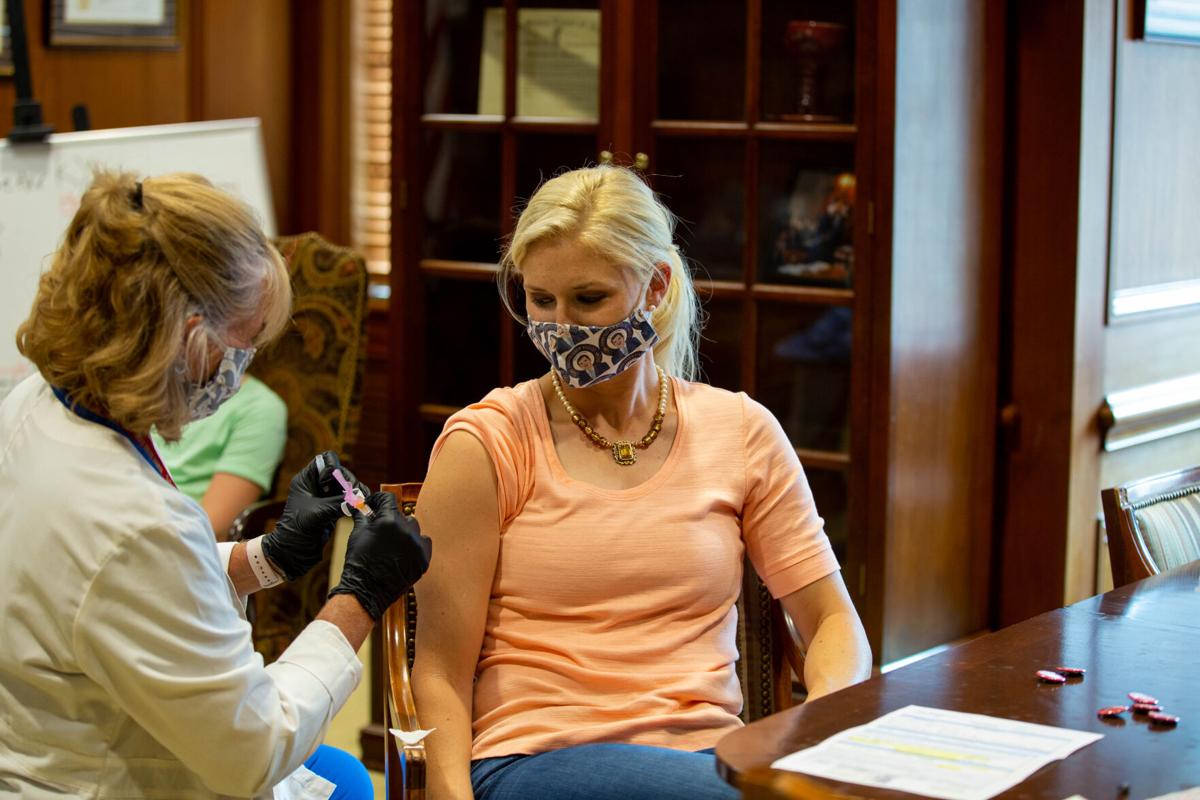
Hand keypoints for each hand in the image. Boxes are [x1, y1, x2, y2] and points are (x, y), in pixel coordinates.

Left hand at [261, 450, 367, 580]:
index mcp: (306, 480)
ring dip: (355, 492)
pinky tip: (361, 506)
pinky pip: (347, 499)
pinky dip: (355, 502)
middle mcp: (316, 486)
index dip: (335, 468)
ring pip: (345, 486)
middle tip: (357, 494)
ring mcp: (324, 497)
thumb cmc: (297, 530)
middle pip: (339, 473)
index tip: (339, 483)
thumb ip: (338, 503)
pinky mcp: (332, 508)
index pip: (324, 461)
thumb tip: (359, 497)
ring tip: (361, 500)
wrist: (293, 551)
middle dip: (349, 482)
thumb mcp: (318, 514)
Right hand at [329, 492, 432, 619]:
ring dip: (404, 532)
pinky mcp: (424, 559)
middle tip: (381, 531)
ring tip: (393, 544)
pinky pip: (424, 543)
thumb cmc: (359, 563)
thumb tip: (359, 505)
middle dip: (390, 520)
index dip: (378, 500)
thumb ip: (362, 516)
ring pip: (414, 528)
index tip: (374, 505)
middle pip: (401, 515)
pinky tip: (404, 553)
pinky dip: (415, 545)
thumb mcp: (358, 534)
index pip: (387, 499)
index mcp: (389, 521)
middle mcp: (406, 530)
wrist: (367, 591)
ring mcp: (417, 545)